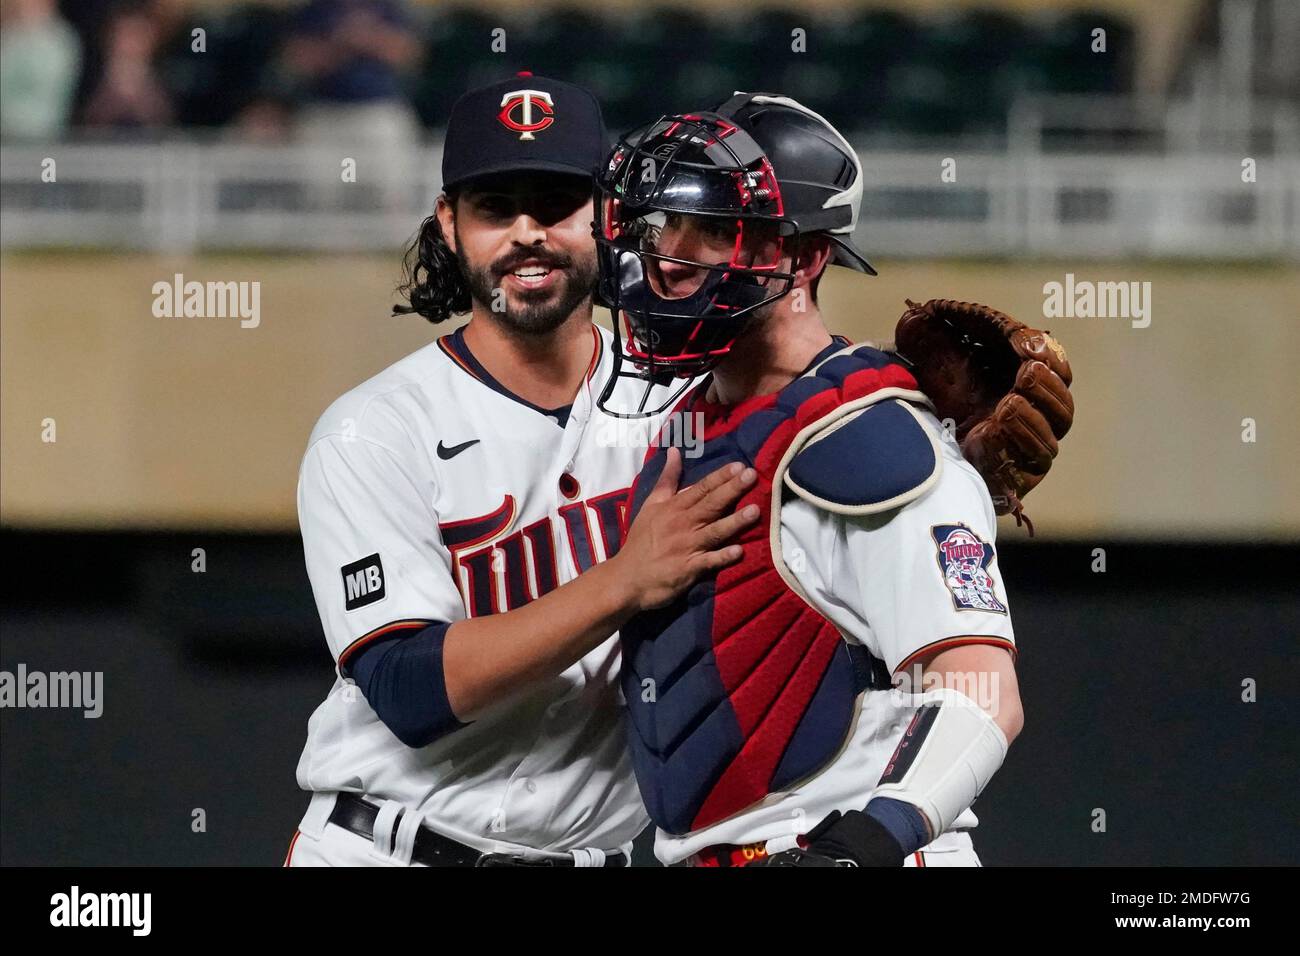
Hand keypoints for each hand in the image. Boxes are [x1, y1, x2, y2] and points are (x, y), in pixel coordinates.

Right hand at [612, 449, 758, 611]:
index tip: (739, 465)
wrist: (626, 578)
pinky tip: (739, 551)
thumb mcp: (651, 505)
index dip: (720, 477)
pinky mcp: (688, 569)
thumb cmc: (641, 540)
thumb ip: (666, 479)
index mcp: (674, 507)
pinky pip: (708, 562)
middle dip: (732, 490)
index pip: (701, 488)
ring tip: (755, 511)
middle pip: (711, 504)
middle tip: (752, 475)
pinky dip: (722, 557)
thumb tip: (675, 451)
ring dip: (734, 522)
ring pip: (714, 531)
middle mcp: (683, 524)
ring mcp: (687, 547)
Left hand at [895, 298, 1074, 526]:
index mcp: (1030, 382)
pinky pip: (1027, 467)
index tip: (1022, 341)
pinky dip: (1013, 448)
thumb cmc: (938, 398)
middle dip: (1047, 387)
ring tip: (1008, 405)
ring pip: (1050, 438)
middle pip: (1063, 406)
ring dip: (1032, 420)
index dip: (1047, 352)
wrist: (919, 445)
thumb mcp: (932, 362)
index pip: (1057, 366)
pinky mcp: (1014, 477)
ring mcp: (1028, 449)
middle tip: (1026, 373)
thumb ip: (930, 336)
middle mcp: (1037, 417)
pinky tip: (992, 432)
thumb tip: (918, 313)